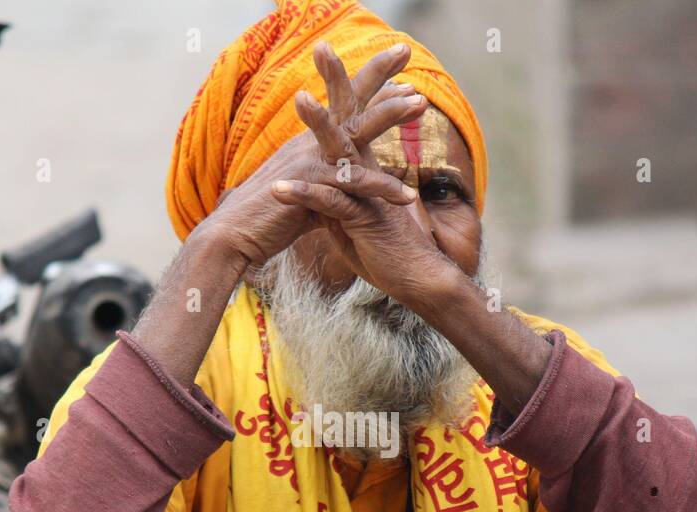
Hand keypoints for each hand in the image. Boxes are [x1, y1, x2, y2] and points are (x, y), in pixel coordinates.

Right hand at [202, 43, 427, 271]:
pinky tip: (407, 196)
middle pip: (347, 100)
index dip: (369, 90)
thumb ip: (325, 190)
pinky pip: (351, 183)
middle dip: (376, 73)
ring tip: (420, 102)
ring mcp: (310, 160)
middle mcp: (310, 143)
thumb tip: (342, 197)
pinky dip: (380, 188)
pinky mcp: (310, 184)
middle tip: (404, 48)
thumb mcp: (303, 197)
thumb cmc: (267, 218)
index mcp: (310, 143)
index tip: (400, 79)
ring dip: (387, 114)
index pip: (343, 109)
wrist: (234, 235)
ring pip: (353, 130)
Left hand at [270, 43, 459, 312]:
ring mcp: (366, 193)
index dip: (339, 88)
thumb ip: (336, 202)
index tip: (326, 54)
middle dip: (337, 82)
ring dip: (319, 126)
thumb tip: (320, 192)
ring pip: (340, 153)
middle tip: (323, 47)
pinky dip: (303, 195)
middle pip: (350, 119)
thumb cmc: (386, 253)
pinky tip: (279, 188)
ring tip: (299, 98)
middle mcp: (367, 173)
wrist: (417, 280)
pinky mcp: (363, 219)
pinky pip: (330, 202)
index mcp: (364, 169)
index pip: (349, 120)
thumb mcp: (354, 223)